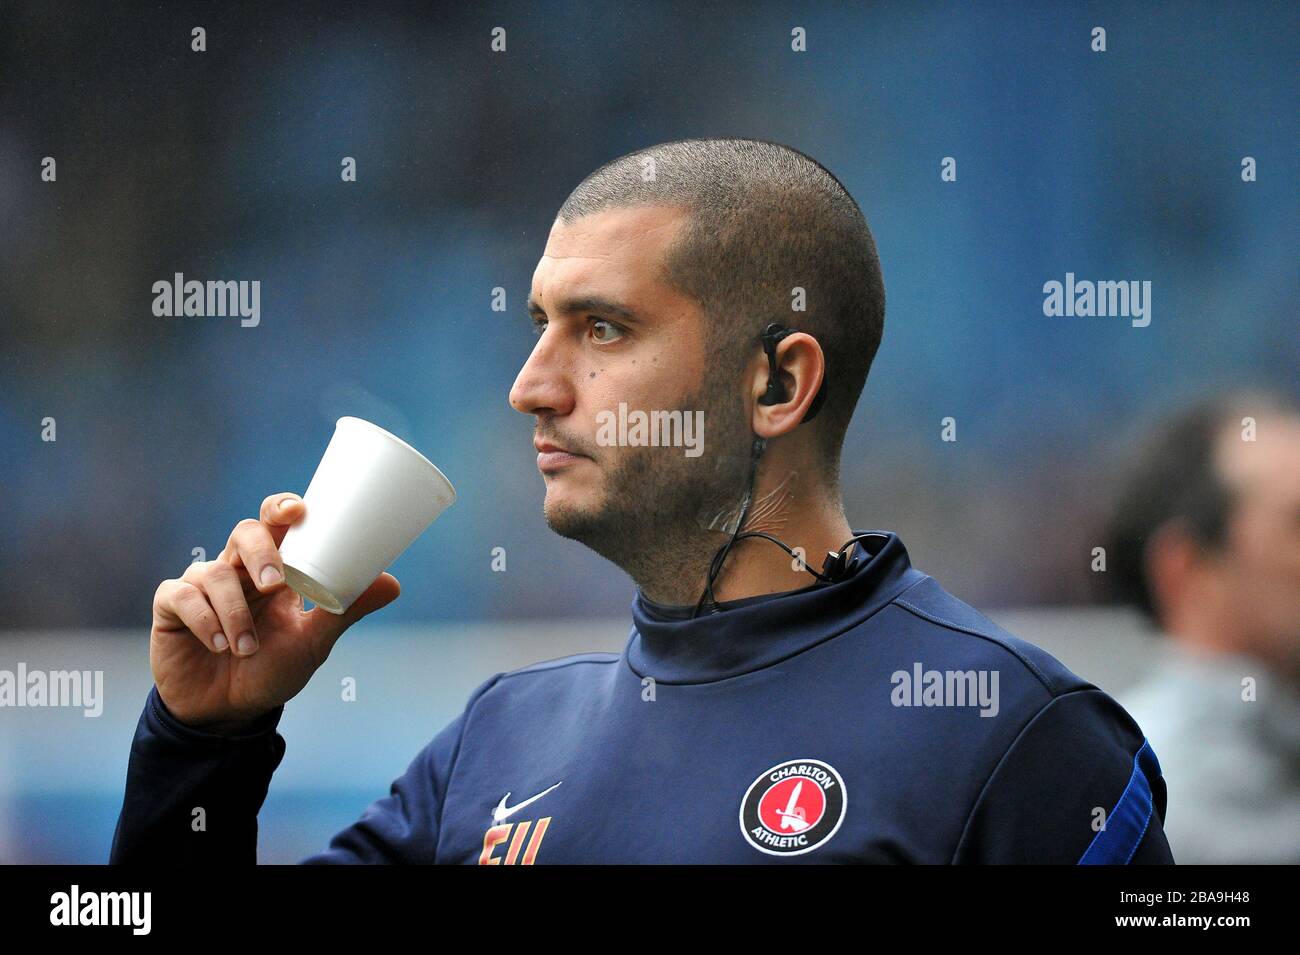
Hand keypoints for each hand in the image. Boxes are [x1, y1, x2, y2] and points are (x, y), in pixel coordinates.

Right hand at [149, 492, 400, 730]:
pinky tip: (217, 644)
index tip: (297, 510)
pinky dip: (203, 619)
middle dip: (260, 552)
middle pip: (245, 533)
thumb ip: (344, 611)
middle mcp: (238, 570)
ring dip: (234, 613)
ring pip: (214, 572)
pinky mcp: (171, 608)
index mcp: (273, 569)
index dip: (282, 508)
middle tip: (274, 584)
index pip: (275, 522)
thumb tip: (392, 584)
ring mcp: (202, 586)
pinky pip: (181, 596)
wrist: (228, 713)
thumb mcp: (312, 642)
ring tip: (246, 649)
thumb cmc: (271, 670)